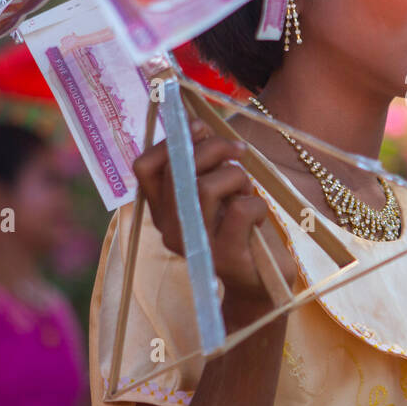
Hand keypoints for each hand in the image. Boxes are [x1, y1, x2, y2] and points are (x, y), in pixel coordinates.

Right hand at [131, 117, 293, 307]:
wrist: (262, 281)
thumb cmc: (240, 227)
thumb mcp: (217, 190)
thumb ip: (203, 163)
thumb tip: (196, 125)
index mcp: (163, 210)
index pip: (144, 167)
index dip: (171, 140)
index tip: (200, 128)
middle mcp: (171, 228)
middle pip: (179, 171)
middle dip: (213, 148)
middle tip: (238, 150)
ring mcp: (195, 244)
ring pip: (207, 187)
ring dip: (236, 176)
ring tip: (246, 188)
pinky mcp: (224, 256)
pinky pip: (240, 210)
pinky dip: (257, 203)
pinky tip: (258, 215)